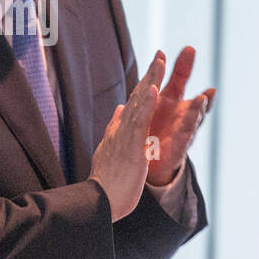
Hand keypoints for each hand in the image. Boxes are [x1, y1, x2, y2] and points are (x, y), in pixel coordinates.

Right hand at [90, 51, 163, 220]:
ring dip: (150, 82)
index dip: (144, 86)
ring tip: (160, 63)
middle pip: (136, 98)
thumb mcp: (110, 151)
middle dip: (149, 76)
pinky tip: (154, 90)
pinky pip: (140, 122)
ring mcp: (125, 137)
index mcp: (118, 133)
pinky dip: (146, 104)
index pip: (133, 105)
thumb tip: (120, 109)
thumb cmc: (106, 184)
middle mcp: (120, 130)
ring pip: (139, 104)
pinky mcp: (131, 148)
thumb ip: (115, 129)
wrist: (98, 202)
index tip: (154, 71)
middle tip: (160, 56)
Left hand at [146, 46, 215, 186]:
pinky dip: (183, 138)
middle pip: (194, 105)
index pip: (180, 81)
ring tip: (200, 104)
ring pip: (191, 124)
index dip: (184, 66)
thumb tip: (161, 52)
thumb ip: (162, 79)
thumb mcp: (160, 98)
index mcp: (174, 101)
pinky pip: (181, 144)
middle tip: (208, 90)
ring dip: (196, 115)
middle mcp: (182, 116)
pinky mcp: (175, 152)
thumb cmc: (157, 123)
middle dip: (201, 99)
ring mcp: (181, 134)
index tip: (189, 50)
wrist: (150, 158)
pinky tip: (185, 133)